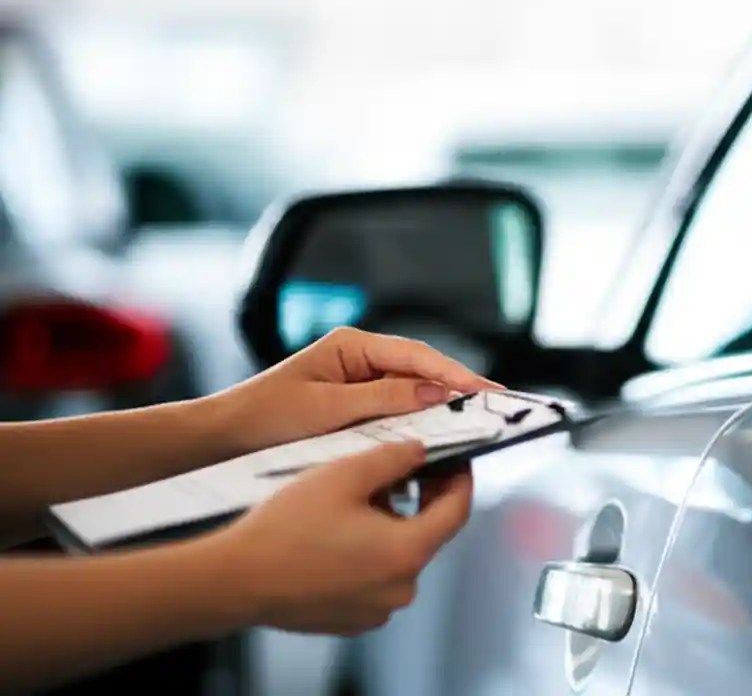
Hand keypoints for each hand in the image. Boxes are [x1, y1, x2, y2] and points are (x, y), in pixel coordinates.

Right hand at [212, 441, 471, 634]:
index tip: (456, 460)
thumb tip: (421, 451)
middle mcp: (401, 588)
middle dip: (422, 498)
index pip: (457, 512)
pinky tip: (344, 531)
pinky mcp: (355, 618)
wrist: (235, 580)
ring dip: (393, 524)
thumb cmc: (285, 528)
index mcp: (406, 552)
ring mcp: (378, 608)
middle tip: (403, 469)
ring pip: (401, 554)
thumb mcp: (344, 475)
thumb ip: (394, 458)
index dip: (460, 480)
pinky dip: (372, 551)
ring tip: (362, 497)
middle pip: (429, 533)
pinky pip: (377, 577)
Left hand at [214, 326, 502, 455]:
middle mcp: (359, 359)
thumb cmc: (262, 418)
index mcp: (352, 346)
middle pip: (422, 370)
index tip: (486, 393)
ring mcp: (358, 382)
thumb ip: (383, 399)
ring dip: (439, 408)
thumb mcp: (326, 410)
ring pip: (412, 393)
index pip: (417, 356)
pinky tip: (436, 439)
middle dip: (457, 389)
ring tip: (475, 424)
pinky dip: (417, 424)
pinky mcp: (354, 408)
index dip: (455, 375)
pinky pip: (396, 412)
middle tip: (497, 408)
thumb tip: (435, 391)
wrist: (218, 441)